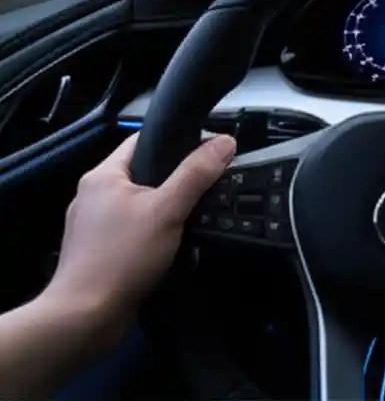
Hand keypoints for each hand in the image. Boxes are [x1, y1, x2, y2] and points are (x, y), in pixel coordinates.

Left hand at [43, 132, 235, 344]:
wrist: (86, 316)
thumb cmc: (123, 257)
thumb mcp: (168, 210)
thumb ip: (196, 174)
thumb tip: (226, 141)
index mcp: (102, 176)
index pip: (143, 142)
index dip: (178, 141)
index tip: (209, 153)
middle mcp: (92, 196)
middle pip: (144, 175)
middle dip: (175, 183)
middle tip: (207, 191)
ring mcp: (92, 226)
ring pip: (140, 206)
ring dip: (166, 213)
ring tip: (194, 221)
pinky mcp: (98, 252)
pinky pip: (133, 232)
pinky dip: (153, 235)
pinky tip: (172, 248)